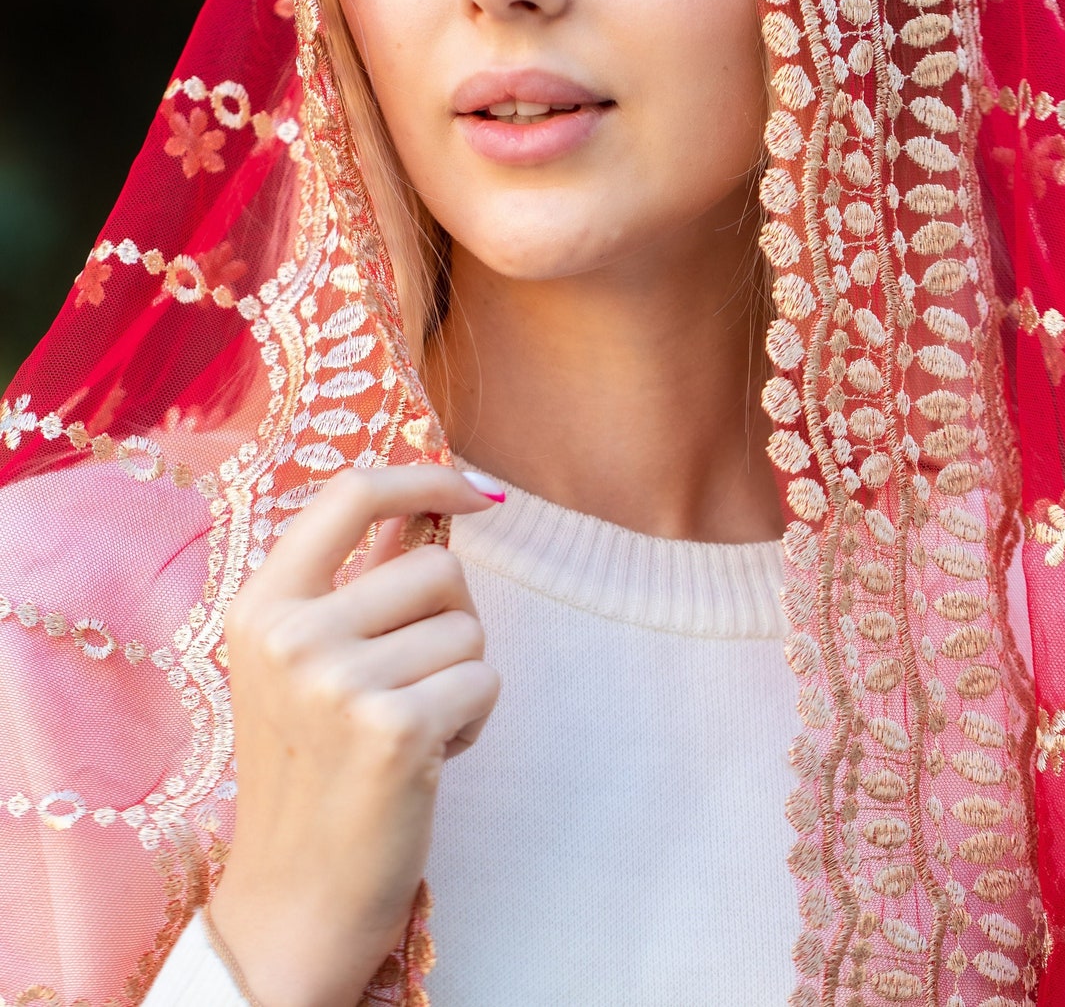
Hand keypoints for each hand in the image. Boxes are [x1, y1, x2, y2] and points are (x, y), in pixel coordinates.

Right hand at [207, 463, 503, 1006]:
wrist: (292, 903)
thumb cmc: (309, 775)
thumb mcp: (301, 666)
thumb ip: (354, 584)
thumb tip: (433, 505)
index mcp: (262, 605)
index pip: (353, 493)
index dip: (426, 477)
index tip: (474, 492)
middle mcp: (292, 634)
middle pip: (437, 566)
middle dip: (449, 623)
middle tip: (406, 687)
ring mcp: (337, 681)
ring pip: (468, 629)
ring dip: (459, 680)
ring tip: (407, 731)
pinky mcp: (392, 729)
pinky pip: (484, 682)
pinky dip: (472, 723)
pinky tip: (424, 764)